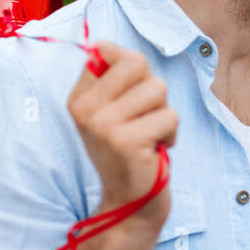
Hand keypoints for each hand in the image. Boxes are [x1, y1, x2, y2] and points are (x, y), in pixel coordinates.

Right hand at [66, 41, 175, 229]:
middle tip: (145, 117)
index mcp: (79, 97)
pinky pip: (169, 116)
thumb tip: (104, 46)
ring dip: (163, 113)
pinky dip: (171, 133)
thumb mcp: (113, 112)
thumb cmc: (130, 151)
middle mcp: (85, 109)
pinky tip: (155, 150)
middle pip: (136, 63)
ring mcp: (103, 125)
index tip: (129, 100)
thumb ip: (114, 78)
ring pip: (157, 89)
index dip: (132, 71)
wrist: (130, 202)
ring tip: (150, 135)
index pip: (107, 50)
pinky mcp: (127, 141)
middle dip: (152, 89)